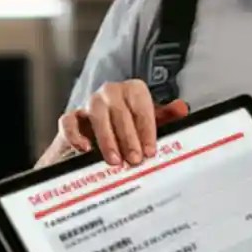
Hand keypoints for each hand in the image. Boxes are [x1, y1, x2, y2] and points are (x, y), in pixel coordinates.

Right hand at [35, 80, 187, 167]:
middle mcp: (111, 92)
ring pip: (96, 114)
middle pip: (119, 111)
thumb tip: (182, 108)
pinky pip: (68, 122)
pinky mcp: (71, 118)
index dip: (146, 128)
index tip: (150, 150)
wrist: (100, 137)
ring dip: (107, 139)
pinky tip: (85, 149)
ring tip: (115, 160)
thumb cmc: (130, 128)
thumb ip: (167, 117)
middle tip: (135, 159)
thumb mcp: (151, 123)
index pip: (141, 104)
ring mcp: (89, 104)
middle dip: (128, 137)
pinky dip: (75, 135)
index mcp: (132, 90)